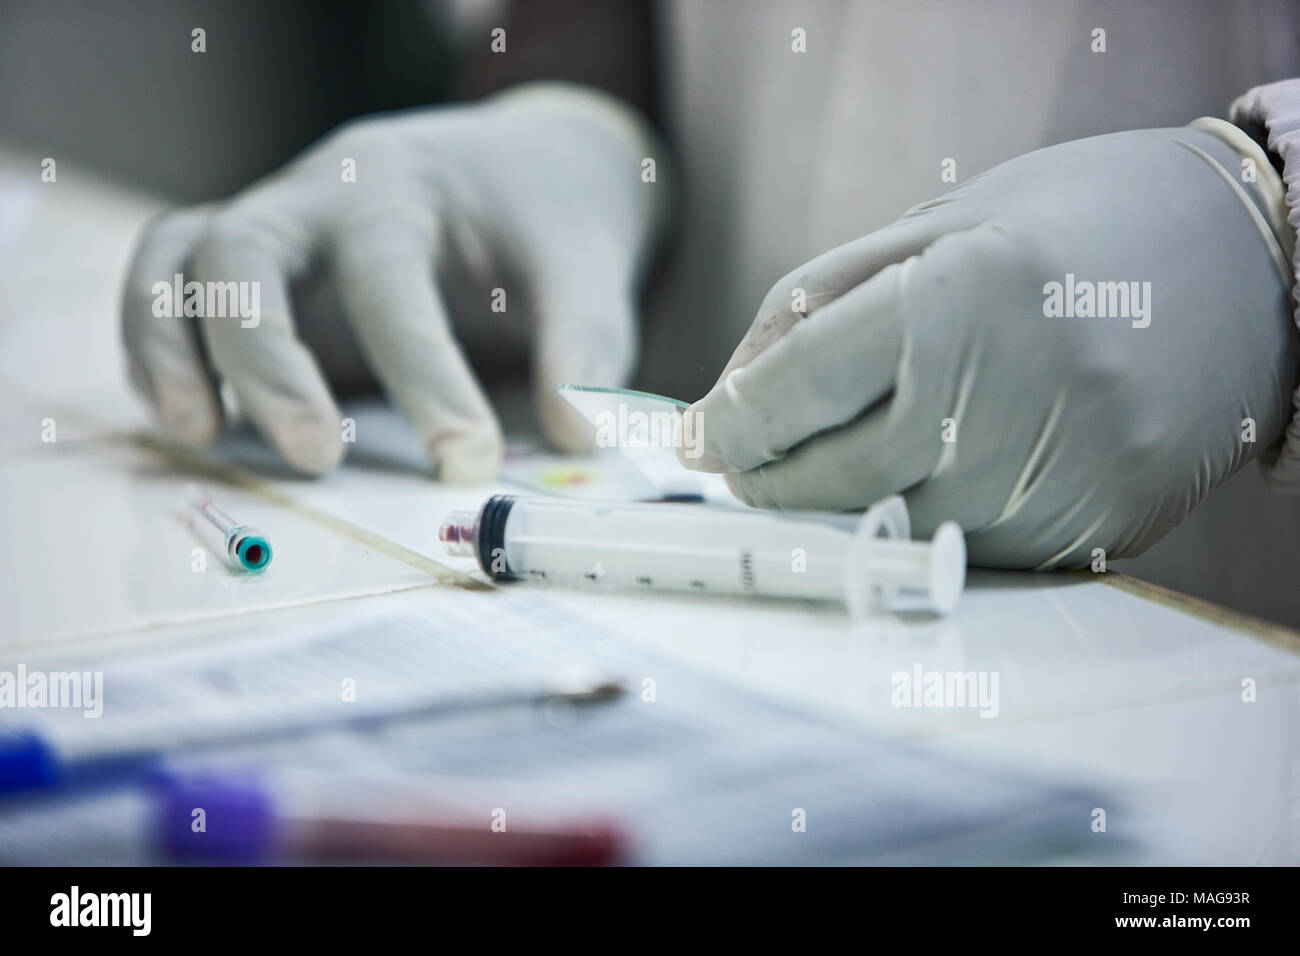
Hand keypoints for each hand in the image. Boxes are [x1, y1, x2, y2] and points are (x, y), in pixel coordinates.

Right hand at [121, 83, 664, 480]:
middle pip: (243, 251)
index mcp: (401, 186)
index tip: (469, 458)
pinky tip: (199, 423)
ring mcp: (276, 232)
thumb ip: (586, 346)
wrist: (515, 171)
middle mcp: (317, 198)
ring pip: (177, 260)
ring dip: (170, 348)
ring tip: (200, 437)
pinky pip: (173, 290)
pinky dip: (162, 351)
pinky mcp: (257, 278)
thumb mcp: (586, 268)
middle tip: (318, 458)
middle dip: (268, 360)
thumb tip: (575, 436)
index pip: (387, 277)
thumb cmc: (543, 220)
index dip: (423, 375)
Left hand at [682, 122, 1297, 567]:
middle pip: (839, 478)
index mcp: (966, 293)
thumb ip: (814, 312)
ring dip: (838, 511)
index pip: (802, 387)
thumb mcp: (933, 229)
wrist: (1247, 262)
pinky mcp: (1101, 525)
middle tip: (744, 466)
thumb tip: (723, 408)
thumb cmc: (1070, 225)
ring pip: (900, 528)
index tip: (699, 439)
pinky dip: (920, 522)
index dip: (732, 421)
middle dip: (770, 480)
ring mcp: (1067, 472)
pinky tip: (919, 482)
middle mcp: (1019, 392)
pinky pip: (971, 549)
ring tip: (820, 474)